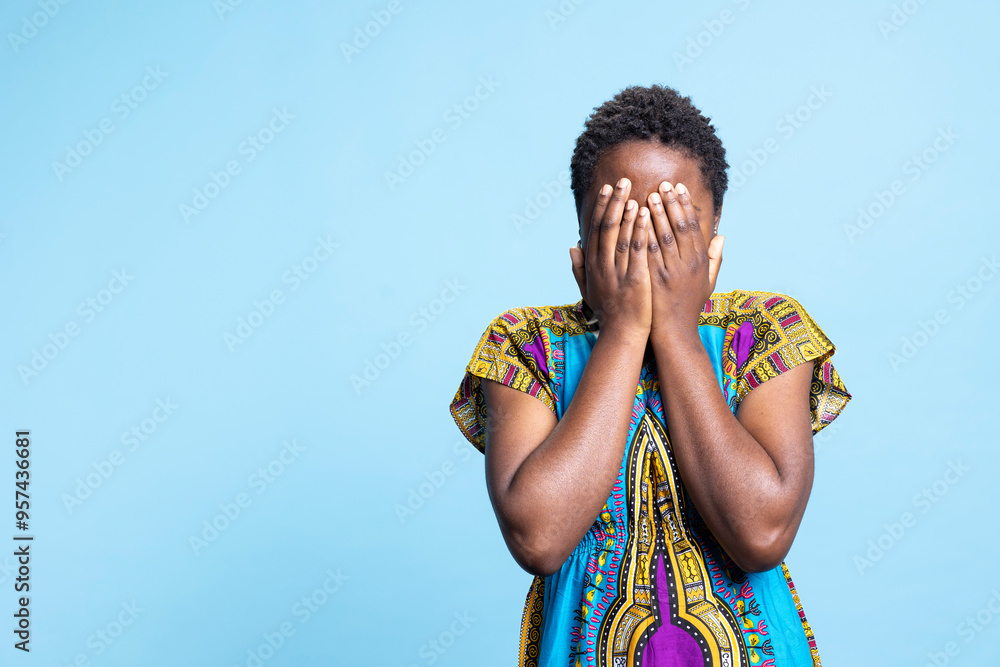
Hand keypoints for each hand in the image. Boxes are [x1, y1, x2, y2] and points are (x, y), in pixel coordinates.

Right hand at [569, 177, 650, 341]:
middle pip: (607, 227)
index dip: (602, 208)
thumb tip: (573, 244)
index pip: (595, 229)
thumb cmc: (608, 311)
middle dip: (615, 202)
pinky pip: (636, 250)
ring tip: (634, 192)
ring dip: (627, 212)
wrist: (622, 333)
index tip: (607, 189)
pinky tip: (645, 215)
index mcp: (592, 265)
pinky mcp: (634, 278)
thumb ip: (578, 267)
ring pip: (621, 235)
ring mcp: (617, 272)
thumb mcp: (587, 289)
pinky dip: (639, 230)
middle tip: (623, 181)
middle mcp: (602, 265)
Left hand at [645, 181, 723, 339]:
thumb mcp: (708, 282)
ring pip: (664, 237)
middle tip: (662, 185)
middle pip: (680, 227)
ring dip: (656, 215)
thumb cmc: (690, 306)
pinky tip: (636, 221)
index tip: (678, 188)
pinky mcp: (655, 280)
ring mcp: (671, 272)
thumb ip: (715, 258)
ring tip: (649, 196)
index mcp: (700, 261)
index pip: (693, 227)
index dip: (685, 205)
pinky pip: (648, 253)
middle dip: (671, 204)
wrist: (675, 332)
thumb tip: (721, 235)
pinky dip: (643, 235)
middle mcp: (688, 264)